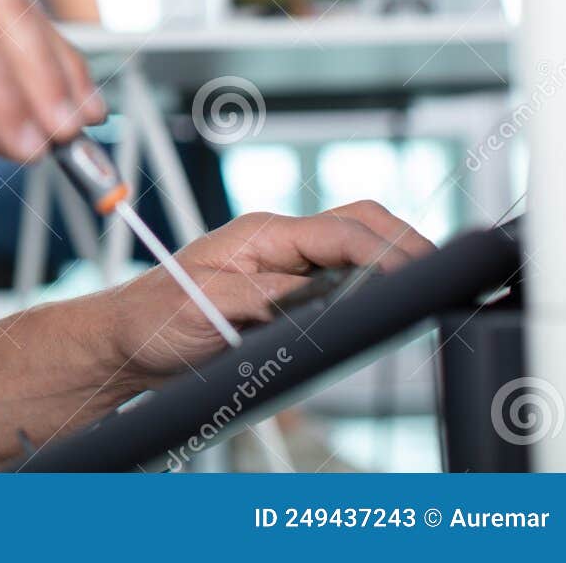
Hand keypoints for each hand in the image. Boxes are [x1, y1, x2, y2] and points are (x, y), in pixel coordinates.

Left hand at [107, 201, 436, 380]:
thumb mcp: (206, 310)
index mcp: (261, 234)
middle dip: (404, 244)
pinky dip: (371, 283)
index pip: (342, 231)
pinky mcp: (284, 290)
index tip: (418, 275)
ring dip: (390, 260)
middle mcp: (277, 242)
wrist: (127, 341)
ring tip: (421, 287)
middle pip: (361, 223)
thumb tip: (316, 295)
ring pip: (356, 246)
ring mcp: (283, 263)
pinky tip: (382, 303)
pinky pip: (340, 277)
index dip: (387, 252)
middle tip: (438, 277)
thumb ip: (265, 298)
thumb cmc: (153, 320)